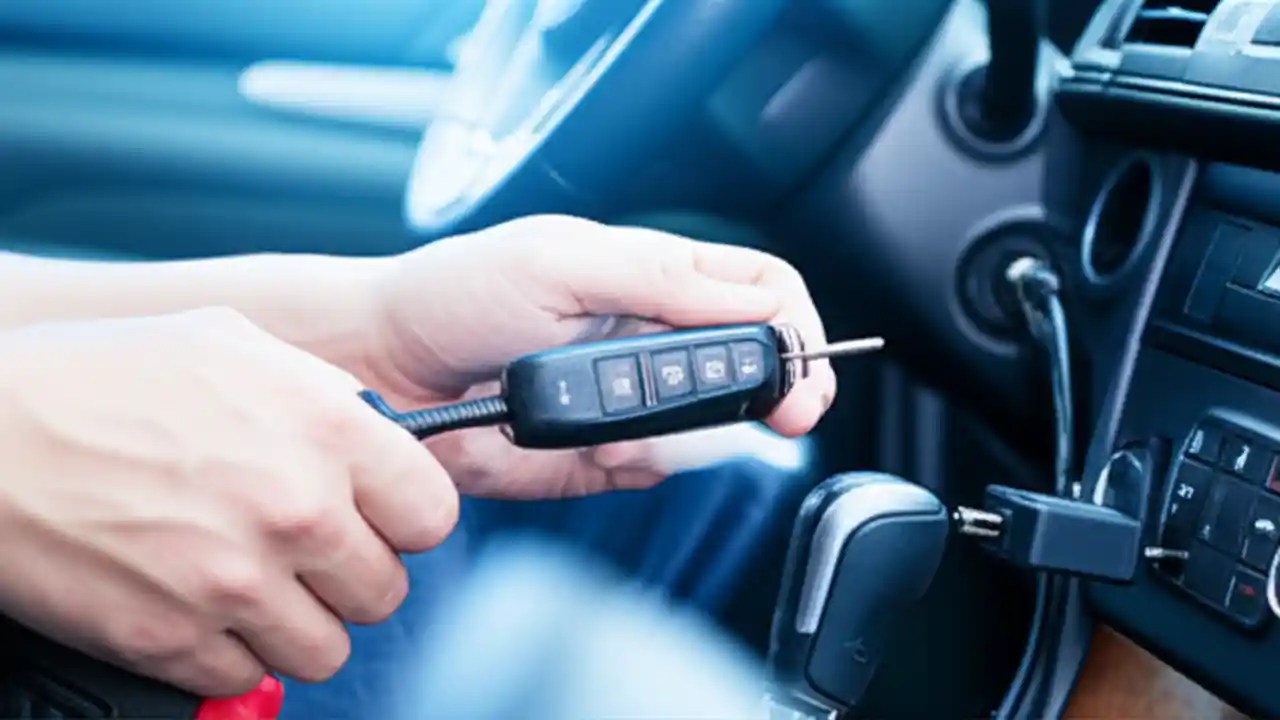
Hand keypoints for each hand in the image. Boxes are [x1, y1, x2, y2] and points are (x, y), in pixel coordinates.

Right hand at [0, 308, 456, 695]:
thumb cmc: (99, 380)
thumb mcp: (234, 346)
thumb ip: (323, 396)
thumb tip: (378, 436)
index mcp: (326, 431)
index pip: (433, 514)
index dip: (405, 519)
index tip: (380, 517)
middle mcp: (296, 512)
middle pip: (386, 591)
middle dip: (350, 574)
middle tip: (308, 552)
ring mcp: (237, 584)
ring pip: (326, 649)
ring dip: (298, 622)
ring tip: (257, 582)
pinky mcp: (176, 642)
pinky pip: (250, 677)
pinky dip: (232, 651)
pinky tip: (202, 604)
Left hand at [367, 215, 834, 497]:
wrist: (380, 368)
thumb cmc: (453, 295)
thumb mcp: (558, 263)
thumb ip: (661, 281)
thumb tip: (757, 302)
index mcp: (653, 278)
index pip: (758, 293)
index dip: (796, 328)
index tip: (804, 371)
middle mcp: (650, 340)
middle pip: (747, 370)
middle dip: (761, 396)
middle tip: (770, 415)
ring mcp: (627, 403)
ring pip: (704, 432)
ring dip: (679, 434)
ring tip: (615, 419)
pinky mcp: (597, 457)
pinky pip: (648, 474)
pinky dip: (633, 467)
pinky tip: (590, 446)